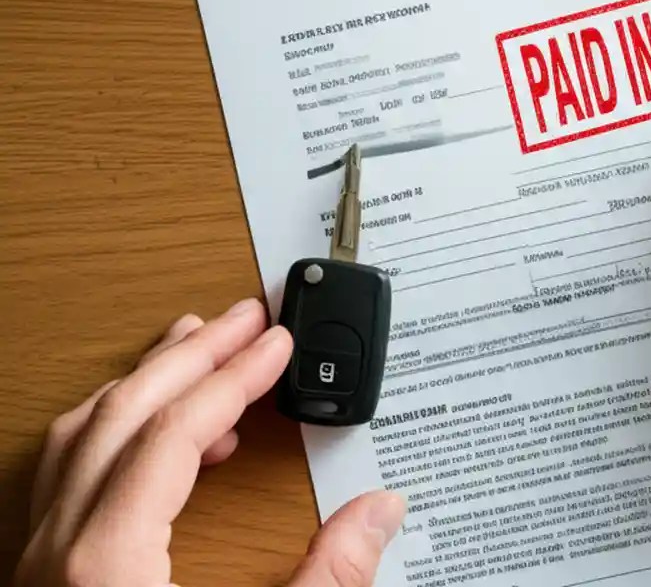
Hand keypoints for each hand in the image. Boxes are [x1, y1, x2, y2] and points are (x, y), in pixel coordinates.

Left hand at [15, 301, 405, 586]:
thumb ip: (329, 578)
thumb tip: (380, 511)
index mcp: (106, 560)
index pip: (172, 430)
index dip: (234, 376)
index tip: (276, 343)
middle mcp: (58, 550)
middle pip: (120, 413)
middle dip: (190, 355)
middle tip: (247, 319)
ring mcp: (40, 563)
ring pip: (83, 435)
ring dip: (148, 383)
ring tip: (203, 351)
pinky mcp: (44, 578)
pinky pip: (72, 474)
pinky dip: (124, 434)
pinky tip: (174, 445)